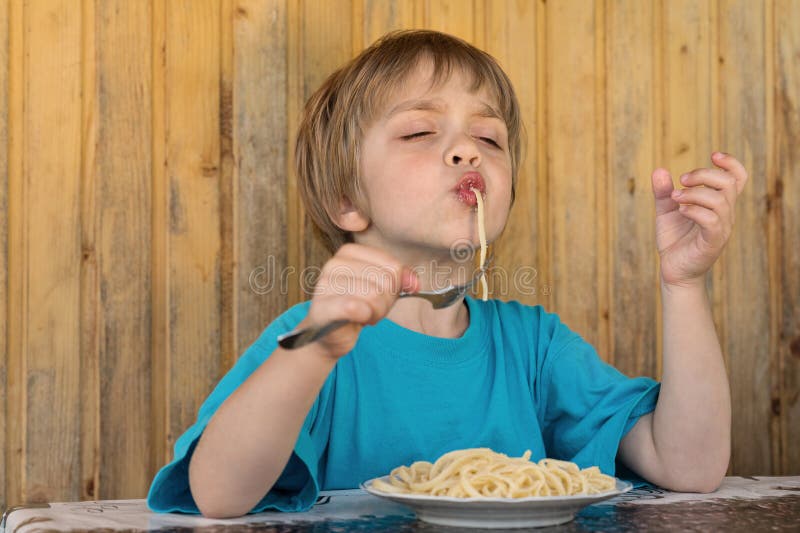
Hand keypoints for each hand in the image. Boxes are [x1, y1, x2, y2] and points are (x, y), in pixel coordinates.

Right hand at [298, 243, 418, 358]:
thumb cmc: (357, 306)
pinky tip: (358, 319)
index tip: (384, 295)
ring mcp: (325, 285)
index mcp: (349, 252)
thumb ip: (400, 279)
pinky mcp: (323, 307)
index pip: (392, 265)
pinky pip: (357, 308)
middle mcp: (334, 264)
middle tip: (372, 308)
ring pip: (374, 295)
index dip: (396, 286)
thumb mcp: (383, 287)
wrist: (330, 335)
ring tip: (364, 314)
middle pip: (385, 280)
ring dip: (376, 312)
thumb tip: (415, 283)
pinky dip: (365, 317)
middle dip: (386, 301)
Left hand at [651, 152, 747, 288]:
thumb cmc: (675, 239)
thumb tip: (658, 170)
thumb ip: (663, 192)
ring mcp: (722, 228)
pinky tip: (681, 211)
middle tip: (681, 180)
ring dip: (694, 193)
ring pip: (720, 200)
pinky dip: (695, 211)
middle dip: (703, 175)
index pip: (738, 178)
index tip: (713, 155)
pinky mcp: (713, 242)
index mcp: (719, 203)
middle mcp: (725, 214)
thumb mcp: (666, 211)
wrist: (673, 269)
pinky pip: (712, 221)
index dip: (730, 163)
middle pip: (728, 183)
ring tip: (675, 198)